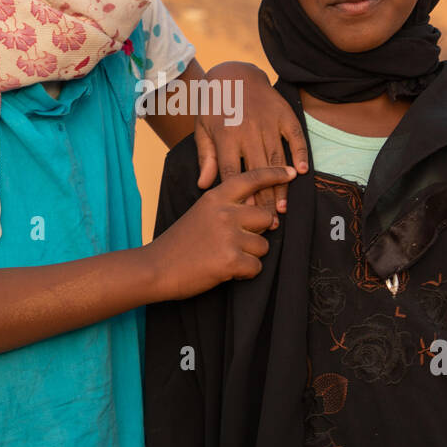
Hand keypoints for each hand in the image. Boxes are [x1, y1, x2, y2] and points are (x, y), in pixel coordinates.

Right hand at [148, 164, 296, 300]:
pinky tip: (227, 271)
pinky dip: (245, 273)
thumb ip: (227, 208)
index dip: (273, 174)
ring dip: (250, 256)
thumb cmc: (179, 243)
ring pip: (263, 245)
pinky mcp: (231, 260)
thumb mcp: (200, 213)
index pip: (250, 179)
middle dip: (259, 232)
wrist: (156, 267)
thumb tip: (266, 216)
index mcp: (215, 197)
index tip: (291, 172)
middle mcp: (225, 213)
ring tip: (226, 258)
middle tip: (239, 241)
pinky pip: (256, 267)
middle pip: (266, 217)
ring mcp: (228, 236)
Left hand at [194, 62, 308, 225]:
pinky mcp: (283, 114)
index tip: (246, 215)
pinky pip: (295, 136)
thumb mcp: (202, 129)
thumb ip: (206, 157)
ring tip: (283, 208)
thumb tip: (204, 186)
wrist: (233, 73)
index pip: (233, 172)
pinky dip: (300, 153)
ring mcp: (268, 122)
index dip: (241, 195)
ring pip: (277, 159)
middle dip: (264, 198)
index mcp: (225, 136)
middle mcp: (248, 130)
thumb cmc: (214, 106)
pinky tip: (302, 172)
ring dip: (282, 185)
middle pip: (258, 170)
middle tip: (269, 222)